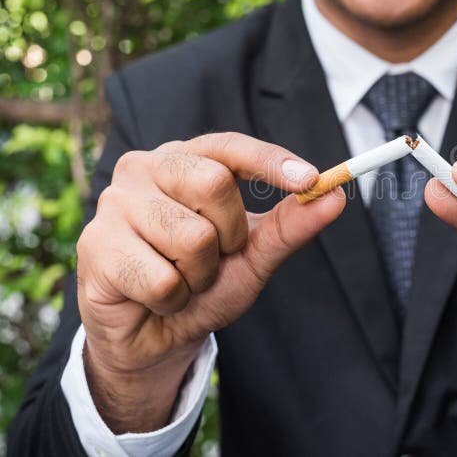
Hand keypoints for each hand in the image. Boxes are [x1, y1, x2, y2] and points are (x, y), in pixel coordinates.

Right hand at [77, 132, 344, 431]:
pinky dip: (175, 300)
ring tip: (183, 279)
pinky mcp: (95, 247)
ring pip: (192, 238)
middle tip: (215, 256)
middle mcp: (144, 169)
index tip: (311, 180)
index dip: (271, 161)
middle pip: (214, 183)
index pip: (230, 146)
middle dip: (230, 235)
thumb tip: (336, 196)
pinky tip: (156, 297)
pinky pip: (164, 280)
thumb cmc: (203, 283)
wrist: (155, 335)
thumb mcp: (255, 254)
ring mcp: (114, 204)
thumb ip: (291, 225)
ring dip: (201, 275)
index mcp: (184, 160)